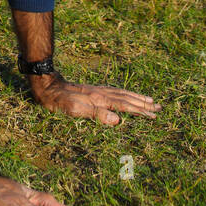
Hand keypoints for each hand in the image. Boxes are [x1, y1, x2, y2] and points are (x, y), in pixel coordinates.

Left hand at [29, 72, 160, 124]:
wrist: (46, 85)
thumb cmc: (58, 101)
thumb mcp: (75, 111)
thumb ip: (97, 115)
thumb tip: (118, 121)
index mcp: (100, 100)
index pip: (125, 107)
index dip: (140, 111)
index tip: (154, 115)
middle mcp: (101, 93)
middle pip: (127, 99)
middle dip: (143, 104)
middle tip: (159, 107)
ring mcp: (98, 90)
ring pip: (122, 94)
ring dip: (136, 97)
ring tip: (149, 100)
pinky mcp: (93, 90)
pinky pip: (115, 91)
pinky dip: (125, 94)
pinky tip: (126, 95)